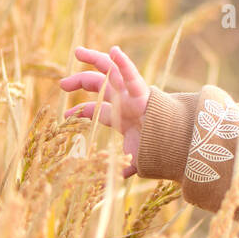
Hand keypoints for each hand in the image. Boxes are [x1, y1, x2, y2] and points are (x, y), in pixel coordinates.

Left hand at [59, 45, 150, 177]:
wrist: (176, 148)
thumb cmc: (158, 152)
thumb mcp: (134, 160)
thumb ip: (120, 168)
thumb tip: (105, 186)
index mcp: (120, 117)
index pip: (95, 110)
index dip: (78, 111)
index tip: (64, 115)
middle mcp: (123, 102)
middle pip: (98, 85)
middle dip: (79, 81)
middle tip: (62, 84)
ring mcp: (132, 94)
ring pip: (110, 70)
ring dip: (94, 59)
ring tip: (77, 51)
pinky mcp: (143, 92)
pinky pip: (131, 73)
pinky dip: (123, 62)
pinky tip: (114, 51)